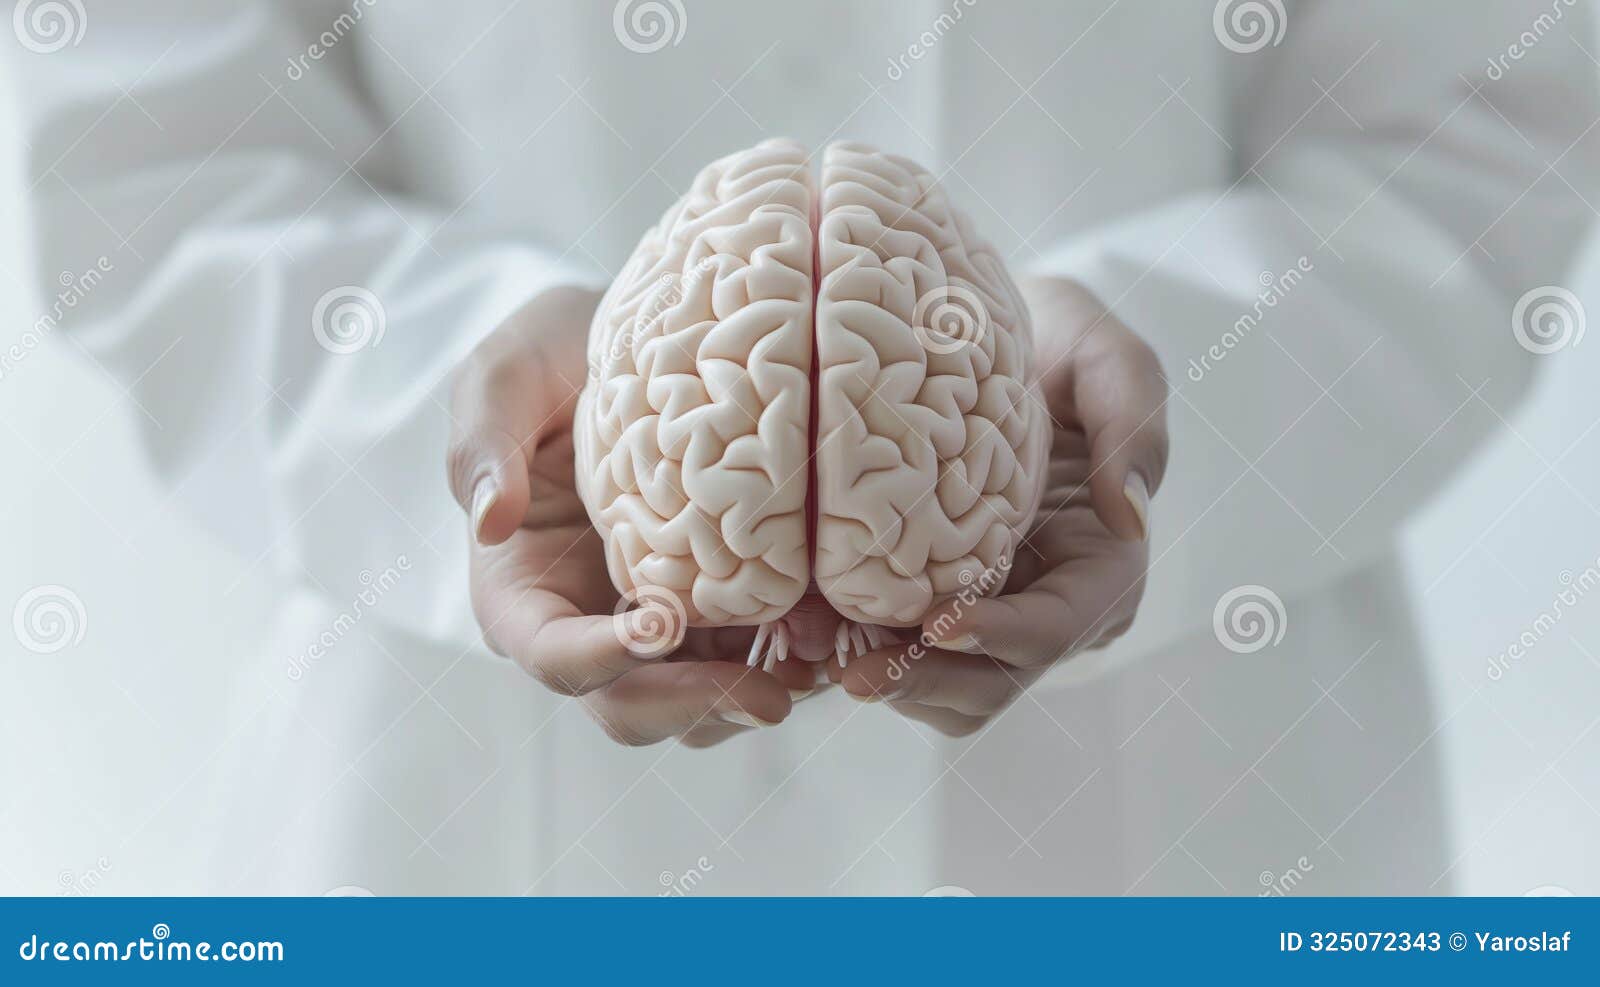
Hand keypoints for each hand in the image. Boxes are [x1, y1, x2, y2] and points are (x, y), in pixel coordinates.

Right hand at [446, 286, 815, 747]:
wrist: (624, 343)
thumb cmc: (549, 356)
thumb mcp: (503, 376)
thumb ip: (483, 444)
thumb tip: (489, 524)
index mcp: (519, 590)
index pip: (549, 654)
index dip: (599, 658)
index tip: (661, 625)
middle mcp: (585, 623)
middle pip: (628, 704)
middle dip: (696, 707)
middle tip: (769, 694)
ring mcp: (651, 621)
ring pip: (694, 700)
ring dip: (751, 696)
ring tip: (817, 664)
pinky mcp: (711, 605)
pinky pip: (745, 655)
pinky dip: (787, 656)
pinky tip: (833, 631)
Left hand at [832, 277, 1168, 735]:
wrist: (985, 335)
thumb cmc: (1057, 343)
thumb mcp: (1110, 361)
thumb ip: (1134, 426)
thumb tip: (1133, 517)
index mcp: (1099, 572)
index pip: (1054, 630)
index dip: (1000, 638)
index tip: (938, 623)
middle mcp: (1040, 609)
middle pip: (988, 683)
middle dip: (923, 683)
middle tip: (855, 672)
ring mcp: (979, 614)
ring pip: (936, 688)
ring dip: (879, 678)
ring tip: (813, 653)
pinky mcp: (925, 602)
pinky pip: (887, 652)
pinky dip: (845, 653)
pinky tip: (796, 632)